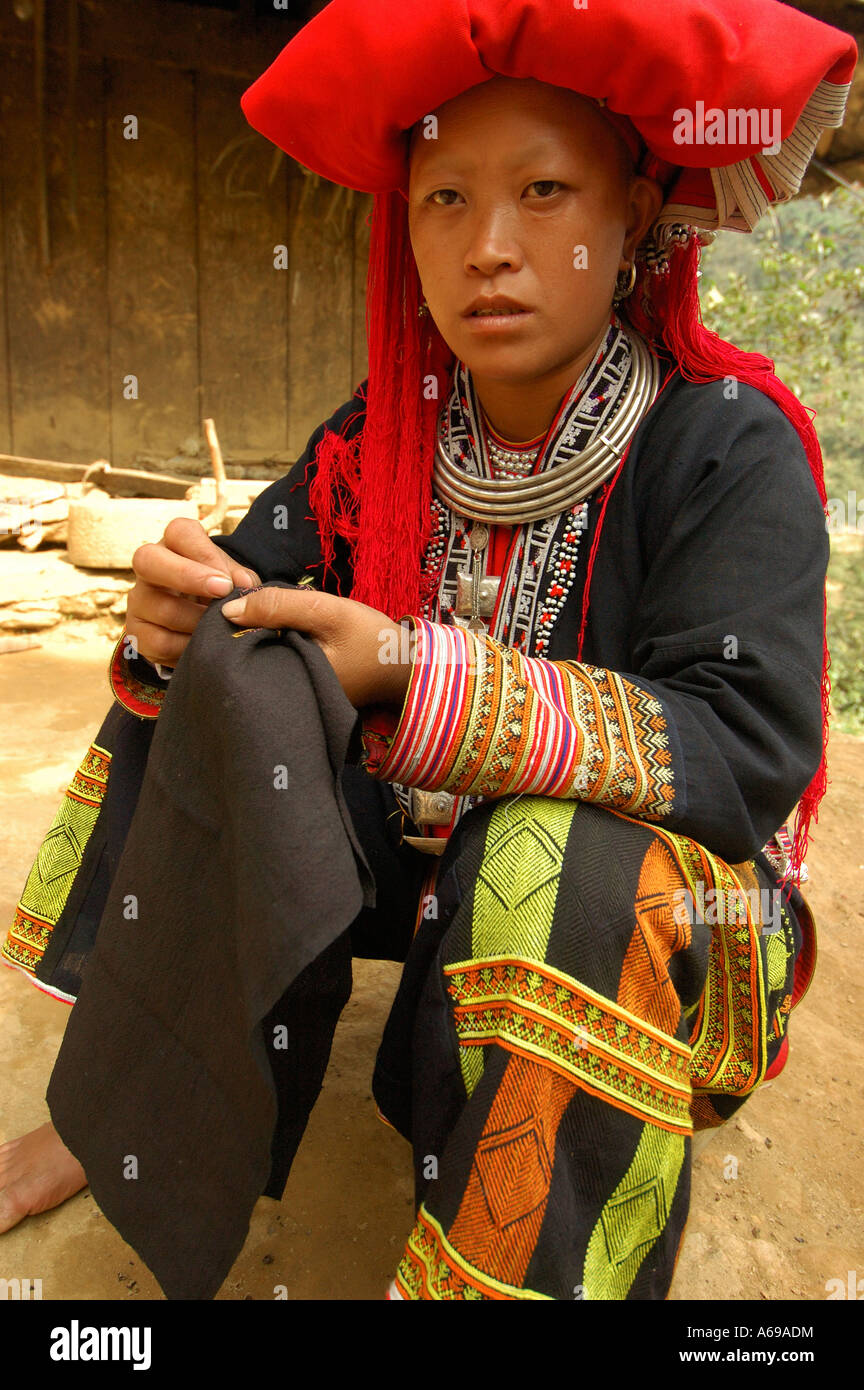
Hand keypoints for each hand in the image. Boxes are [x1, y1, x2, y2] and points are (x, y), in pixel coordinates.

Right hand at [125, 518, 259, 667]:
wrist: (197, 627)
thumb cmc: (217, 592)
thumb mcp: (232, 579)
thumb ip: (240, 578)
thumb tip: (245, 587)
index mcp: (175, 545)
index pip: (179, 532)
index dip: (204, 553)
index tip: (228, 581)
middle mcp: (150, 567)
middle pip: (148, 560)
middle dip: (187, 576)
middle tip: (222, 592)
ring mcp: (139, 600)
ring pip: (162, 607)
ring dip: (198, 620)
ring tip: (219, 627)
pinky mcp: (136, 632)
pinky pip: (160, 642)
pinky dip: (188, 647)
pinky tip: (203, 645)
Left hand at [221, 585, 412, 709]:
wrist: (408, 665)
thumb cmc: (370, 640)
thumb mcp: (327, 613)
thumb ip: (280, 606)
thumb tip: (228, 609)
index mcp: (286, 686)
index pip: (242, 657)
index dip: (235, 630)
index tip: (236, 608)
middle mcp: (286, 698)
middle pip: (250, 661)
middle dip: (248, 636)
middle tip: (254, 612)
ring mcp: (296, 695)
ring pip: (265, 661)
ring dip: (264, 639)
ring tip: (268, 620)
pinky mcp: (306, 688)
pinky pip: (281, 665)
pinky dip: (279, 647)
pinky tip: (286, 634)